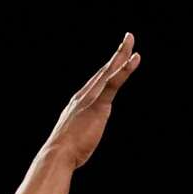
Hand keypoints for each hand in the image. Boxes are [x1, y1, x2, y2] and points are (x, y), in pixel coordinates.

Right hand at [46, 34, 139, 167]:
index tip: (115, 59)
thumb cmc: (64, 153)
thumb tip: (77, 142)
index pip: (96, 82)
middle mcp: (83, 96)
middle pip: (103, 71)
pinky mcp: (98, 104)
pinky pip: (114, 83)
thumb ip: (78, 133)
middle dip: (117, 55)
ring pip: (109, 72)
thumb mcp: (72, 139)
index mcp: (77, 104)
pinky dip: (125, 70)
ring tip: (130, 40)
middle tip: (128, 39)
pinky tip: (135, 59)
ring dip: (121, 55)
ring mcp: (90, 98)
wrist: (57, 154)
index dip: (107, 69)